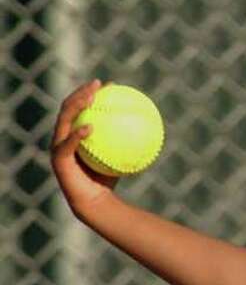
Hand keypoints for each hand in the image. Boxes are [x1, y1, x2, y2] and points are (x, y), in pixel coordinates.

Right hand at [50, 79, 119, 218]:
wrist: (96, 201)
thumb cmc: (110, 176)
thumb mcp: (123, 154)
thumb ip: (128, 138)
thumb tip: (149, 122)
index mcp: (75, 132)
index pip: (81, 106)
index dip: (91, 92)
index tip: (109, 83)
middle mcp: (63, 136)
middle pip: (68, 107)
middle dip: (80, 92)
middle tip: (96, 84)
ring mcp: (58, 146)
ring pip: (64, 120)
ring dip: (75, 106)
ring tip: (90, 98)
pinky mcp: (57, 159)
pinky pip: (67, 144)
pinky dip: (77, 135)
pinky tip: (89, 127)